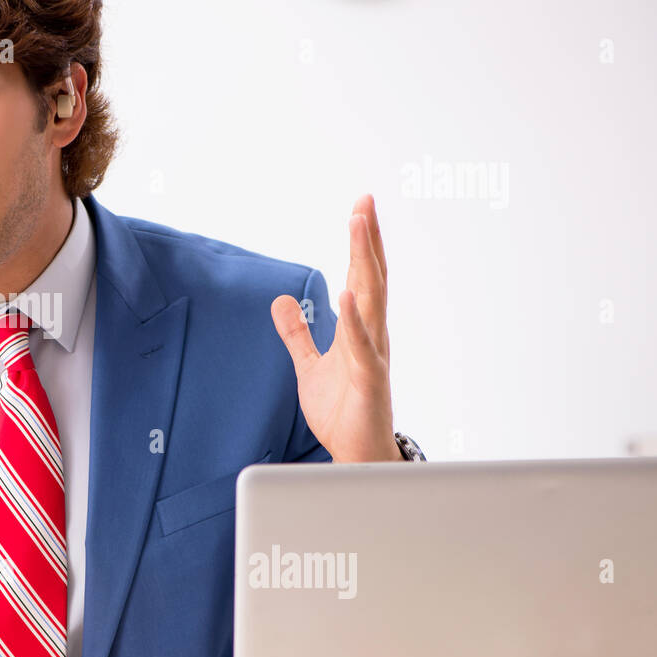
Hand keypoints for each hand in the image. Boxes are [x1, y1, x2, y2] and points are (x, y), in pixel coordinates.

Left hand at [270, 194, 398, 461]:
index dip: (361, 243)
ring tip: (358, 226)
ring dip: (364, 262)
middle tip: (364, 201)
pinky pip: (362, 345)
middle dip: (367, 239)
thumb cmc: (342, 411)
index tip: (360, 207)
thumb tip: (283, 301)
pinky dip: (354, 319)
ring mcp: (373, 355)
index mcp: (360, 329)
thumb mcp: (309, 365)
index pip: (362, 276)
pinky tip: (347, 293)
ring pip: (371, 300)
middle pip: (371, 277)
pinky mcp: (369, 379)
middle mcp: (372, 335)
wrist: (356, 455)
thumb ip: (297, 333)